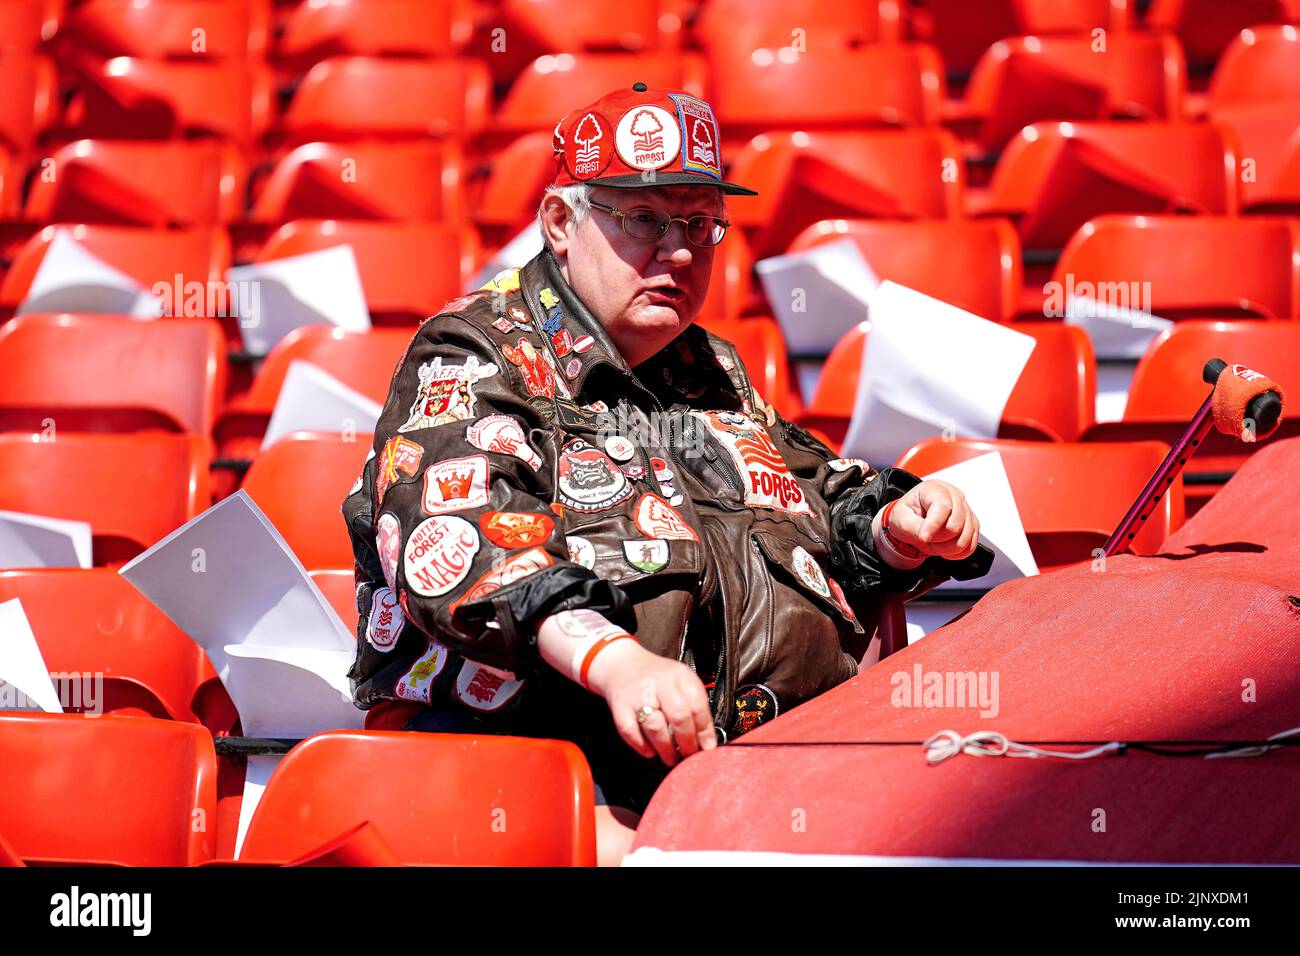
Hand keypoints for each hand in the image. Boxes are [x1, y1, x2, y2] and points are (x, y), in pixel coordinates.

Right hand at [586, 640, 715, 766]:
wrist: (624, 666)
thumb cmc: (657, 678)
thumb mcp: (681, 682)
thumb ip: (694, 706)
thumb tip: (706, 739)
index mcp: (679, 676)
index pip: (698, 706)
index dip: (705, 731)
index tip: (707, 747)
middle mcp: (659, 683)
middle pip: (678, 716)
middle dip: (687, 742)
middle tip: (689, 754)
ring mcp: (638, 695)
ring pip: (655, 727)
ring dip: (666, 748)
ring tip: (672, 757)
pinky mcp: (620, 707)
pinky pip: (631, 732)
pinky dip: (642, 746)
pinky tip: (651, 750)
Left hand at [877, 479, 979, 563]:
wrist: (914, 518)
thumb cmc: (908, 514)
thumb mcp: (900, 518)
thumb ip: (911, 526)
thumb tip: (925, 536)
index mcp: (935, 489)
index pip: (943, 507)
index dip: (933, 525)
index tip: (923, 537)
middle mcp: (955, 496)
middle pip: (955, 526)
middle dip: (937, 539)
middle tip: (924, 537)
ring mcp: (966, 510)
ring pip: (964, 539)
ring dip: (945, 548)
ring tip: (933, 541)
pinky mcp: (972, 525)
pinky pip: (970, 547)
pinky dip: (955, 553)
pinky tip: (944, 547)